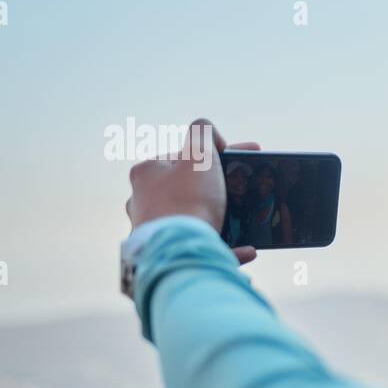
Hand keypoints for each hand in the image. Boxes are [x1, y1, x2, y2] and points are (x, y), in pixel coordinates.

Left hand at [126, 118, 259, 265]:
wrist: (180, 251)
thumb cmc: (188, 200)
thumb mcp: (199, 153)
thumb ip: (203, 132)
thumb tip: (207, 134)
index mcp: (147, 172)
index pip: (182, 156)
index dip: (215, 155)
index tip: (241, 159)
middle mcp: (142, 200)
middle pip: (186, 187)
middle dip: (217, 187)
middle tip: (243, 189)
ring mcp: (152, 230)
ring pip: (190, 218)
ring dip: (219, 217)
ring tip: (243, 220)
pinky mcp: (166, 254)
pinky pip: (199, 246)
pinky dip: (223, 246)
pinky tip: (246, 250)